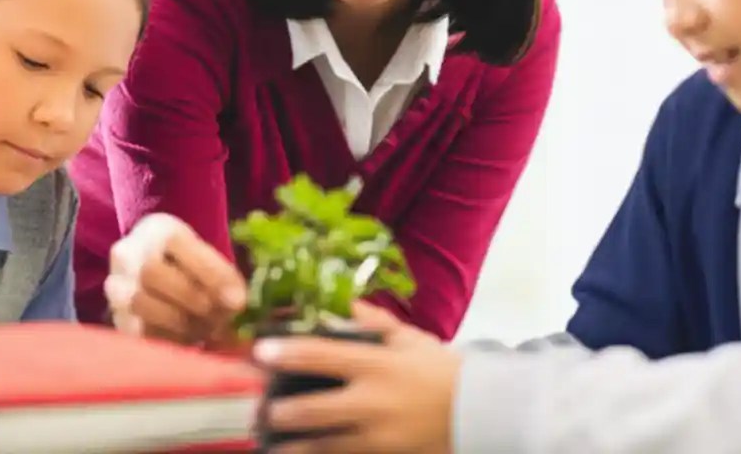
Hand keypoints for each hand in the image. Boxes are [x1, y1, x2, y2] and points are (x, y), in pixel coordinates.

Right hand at [104, 213, 247, 345]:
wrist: (150, 273)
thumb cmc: (188, 264)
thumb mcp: (205, 256)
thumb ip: (221, 274)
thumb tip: (237, 303)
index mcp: (156, 229)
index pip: (178, 244)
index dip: (209, 273)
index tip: (238, 299)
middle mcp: (126, 254)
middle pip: (150, 273)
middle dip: (191, 298)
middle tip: (220, 316)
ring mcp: (116, 287)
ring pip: (140, 303)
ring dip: (181, 321)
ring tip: (208, 327)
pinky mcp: (117, 319)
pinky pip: (138, 330)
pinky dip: (170, 337)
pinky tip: (191, 338)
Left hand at [254, 302, 460, 453]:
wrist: (481, 412)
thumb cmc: (442, 371)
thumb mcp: (409, 339)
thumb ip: (372, 322)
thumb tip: (341, 302)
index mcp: (377, 365)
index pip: (321, 356)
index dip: (286, 353)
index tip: (259, 352)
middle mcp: (372, 403)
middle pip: (310, 411)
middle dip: (276, 413)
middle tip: (259, 410)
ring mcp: (376, 438)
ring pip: (319, 447)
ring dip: (289, 447)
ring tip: (270, 444)